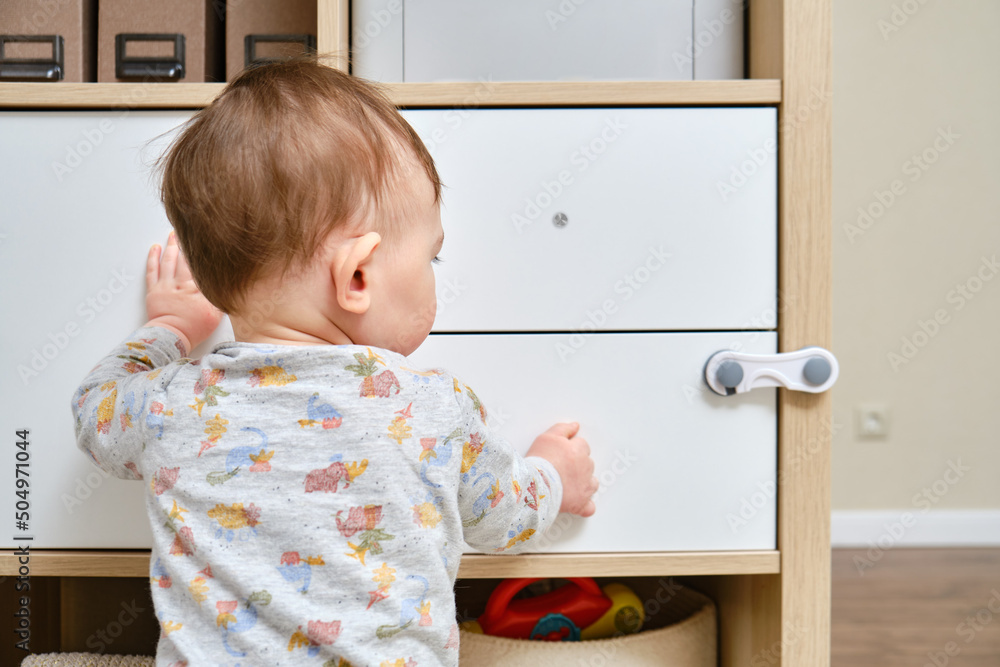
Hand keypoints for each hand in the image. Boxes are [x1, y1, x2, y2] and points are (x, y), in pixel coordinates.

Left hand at [145, 231, 222, 354]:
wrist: (171, 336)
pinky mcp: (154, 290)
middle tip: (189, 230)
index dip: (205, 253)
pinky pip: (152, 270)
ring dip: (172, 246)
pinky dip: (153, 257)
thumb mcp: (216, 315)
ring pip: (169, 261)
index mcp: (198, 289)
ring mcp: (166, 285)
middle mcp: (182, 283)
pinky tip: (155, 248)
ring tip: (173, 234)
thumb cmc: (193, 329)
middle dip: (188, 244)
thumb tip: (226, 286)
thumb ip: (220, 298)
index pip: (202, 267)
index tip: (208, 241)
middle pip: (185, 260)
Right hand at [526, 422, 597, 516]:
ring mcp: (585, 486)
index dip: (571, 449)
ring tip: (567, 484)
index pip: (582, 445)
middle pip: (587, 463)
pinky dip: (585, 505)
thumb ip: (563, 428)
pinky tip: (579, 503)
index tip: (562, 454)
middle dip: (578, 465)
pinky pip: (589, 506)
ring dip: (584, 482)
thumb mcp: (546, 437)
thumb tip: (575, 426)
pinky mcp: (580, 503)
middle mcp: (585, 467)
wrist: (534, 484)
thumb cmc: (539, 461)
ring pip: (591, 482)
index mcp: (579, 450)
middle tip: (561, 468)